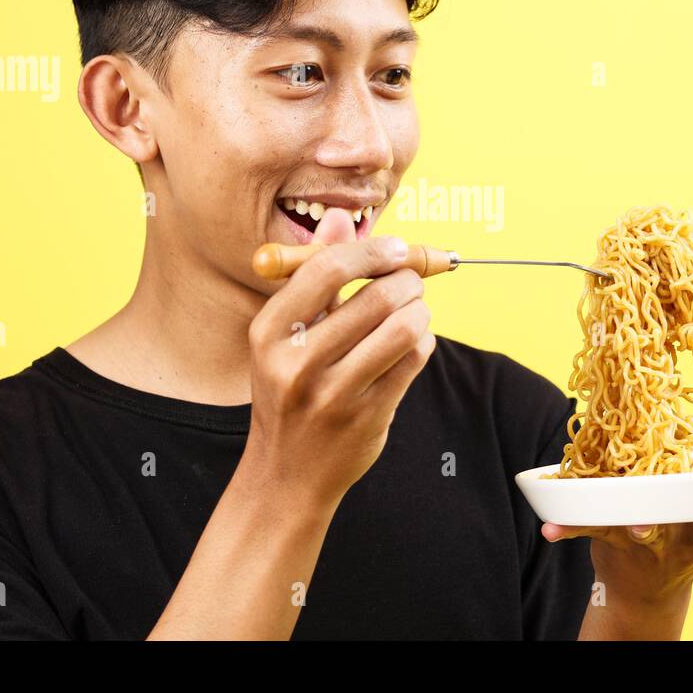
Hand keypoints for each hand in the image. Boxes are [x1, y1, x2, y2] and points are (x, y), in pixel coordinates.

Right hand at [244, 207, 434, 507]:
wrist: (285, 474)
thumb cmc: (288, 391)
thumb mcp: (285, 334)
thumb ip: (314, 275)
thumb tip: (339, 219)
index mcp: (269, 332)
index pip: (328, 270)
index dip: (373, 251)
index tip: (397, 249)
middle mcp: (297, 363)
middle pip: (378, 297)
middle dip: (407, 281)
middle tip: (410, 282)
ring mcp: (334, 394)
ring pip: (405, 328)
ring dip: (420, 310)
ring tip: (413, 310)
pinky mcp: (368, 417)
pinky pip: (414, 360)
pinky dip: (423, 341)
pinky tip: (412, 342)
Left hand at [543, 501, 692, 605]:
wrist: (639, 591)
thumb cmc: (689, 533)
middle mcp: (691, 532)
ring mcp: (652, 538)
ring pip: (650, 531)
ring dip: (642, 527)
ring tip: (638, 523)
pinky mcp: (610, 537)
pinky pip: (584, 527)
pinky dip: (565, 528)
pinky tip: (546, 531)